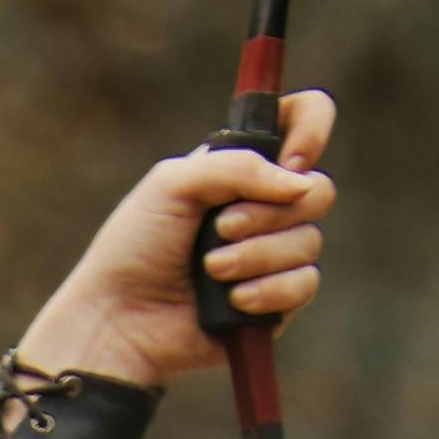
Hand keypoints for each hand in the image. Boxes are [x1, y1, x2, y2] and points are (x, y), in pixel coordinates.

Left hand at [21, 85, 338, 388]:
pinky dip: (268, 291)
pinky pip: (304, 285)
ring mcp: (274, 254)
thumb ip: (238, 167)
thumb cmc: (136, 246)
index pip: (303, 120)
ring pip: (309, 242)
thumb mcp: (175, 184)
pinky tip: (233, 301)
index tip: (291, 159)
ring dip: (256, 256)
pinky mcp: (277, 301)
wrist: (120, 319)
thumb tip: (302, 183)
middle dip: (268, 213)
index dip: (311, 129)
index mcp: (241, 167)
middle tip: (220, 228)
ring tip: (211, 271)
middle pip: (319, 191)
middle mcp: (265, 206)